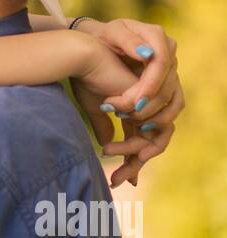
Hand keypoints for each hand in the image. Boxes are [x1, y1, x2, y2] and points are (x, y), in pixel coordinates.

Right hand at [71, 18, 182, 186]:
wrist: (83, 57)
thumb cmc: (86, 78)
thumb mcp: (94, 108)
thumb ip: (103, 126)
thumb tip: (106, 147)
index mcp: (137, 108)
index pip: (143, 142)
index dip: (132, 163)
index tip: (116, 180)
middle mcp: (148, 105)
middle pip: (153, 144)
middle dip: (135, 164)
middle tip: (117, 179)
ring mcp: (151, 101)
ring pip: (152, 139)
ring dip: (129, 152)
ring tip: (106, 153)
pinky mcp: (149, 96)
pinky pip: (146, 128)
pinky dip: (130, 141)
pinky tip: (109, 146)